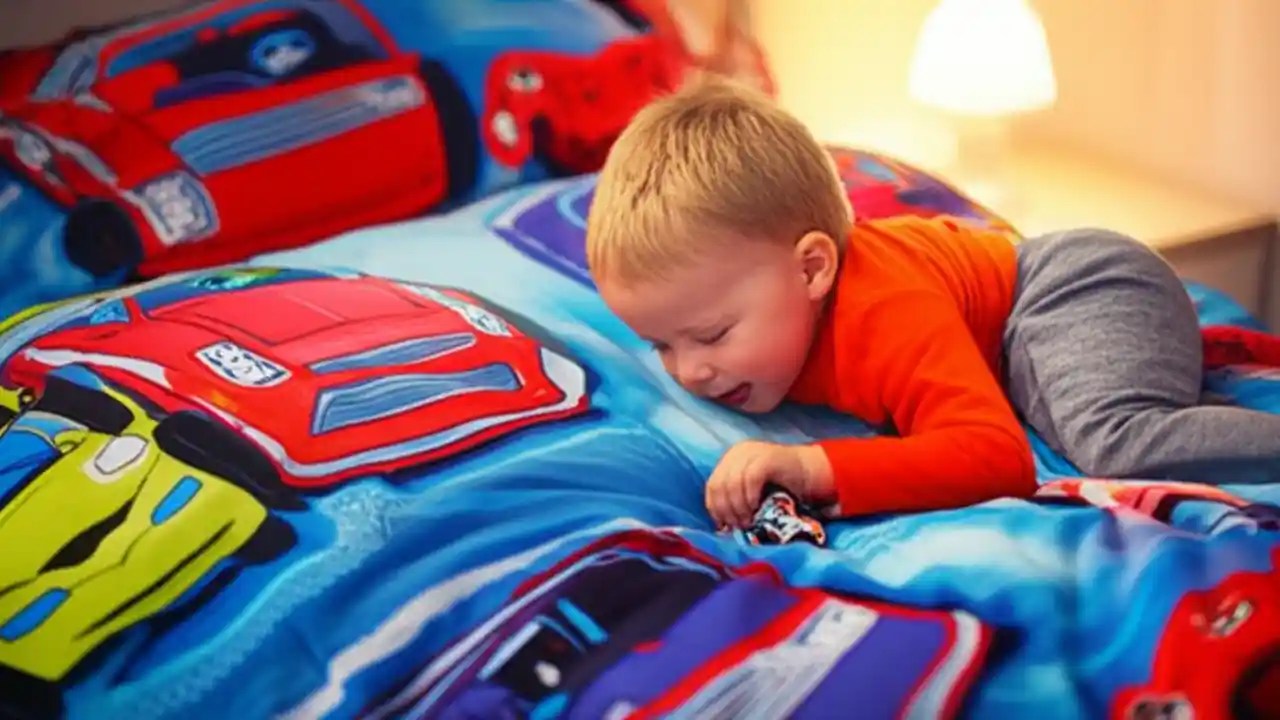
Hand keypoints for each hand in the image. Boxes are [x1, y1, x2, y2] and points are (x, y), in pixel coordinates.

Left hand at [705, 441, 833, 528]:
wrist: (810, 473)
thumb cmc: (781, 487)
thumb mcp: (751, 492)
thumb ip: (736, 499)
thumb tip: (720, 525)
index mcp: (730, 460)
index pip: (712, 486)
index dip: (716, 508)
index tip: (725, 526)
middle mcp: (738, 452)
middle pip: (720, 485)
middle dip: (727, 510)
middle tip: (739, 526)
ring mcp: (753, 452)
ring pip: (732, 482)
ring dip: (738, 507)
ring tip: (748, 521)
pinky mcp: (768, 457)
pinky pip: (750, 478)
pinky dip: (750, 496)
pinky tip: (757, 507)